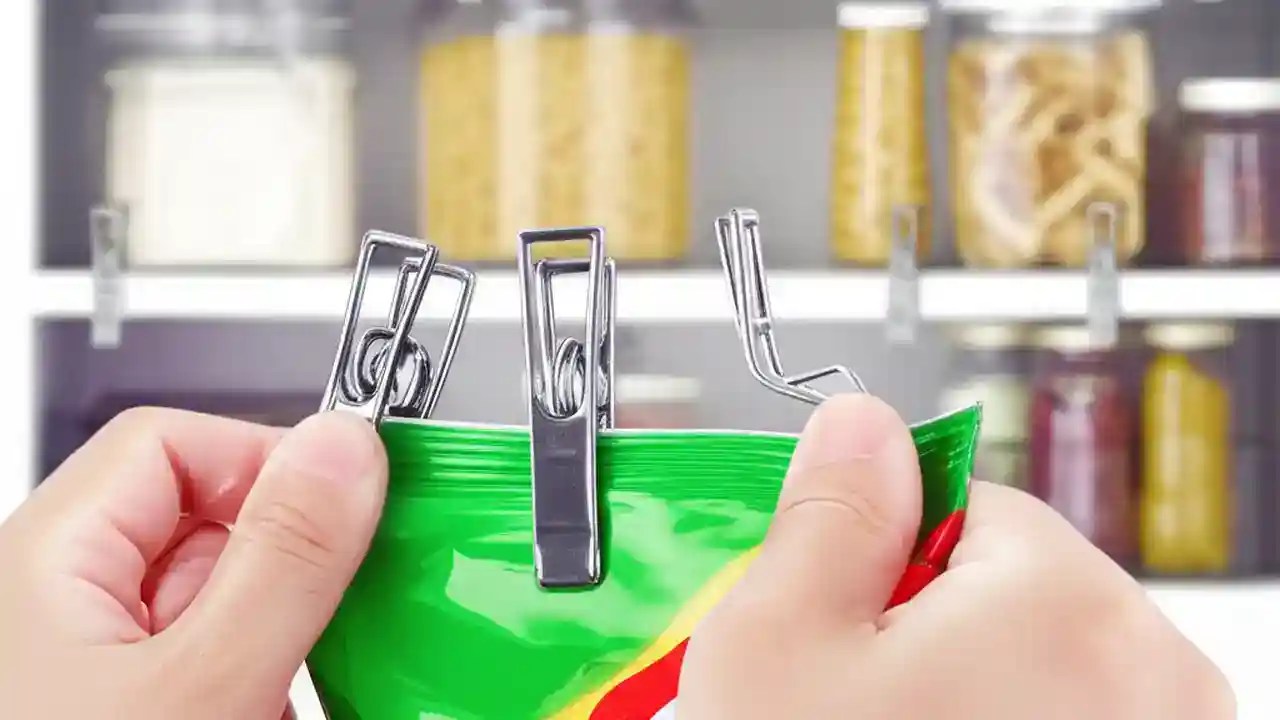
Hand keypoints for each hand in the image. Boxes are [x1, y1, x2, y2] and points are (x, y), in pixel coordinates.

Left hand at [0, 409, 386, 718]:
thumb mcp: (203, 683)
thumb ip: (281, 560)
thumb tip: (345, 447)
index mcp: (48, 560)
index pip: (175, 441)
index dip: (271, 463)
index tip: (348, 513)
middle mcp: (58, 604)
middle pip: (207, 528)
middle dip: (285, 578)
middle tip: (329, 626)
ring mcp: (89, 666)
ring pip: (216, 607)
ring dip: (277, 645)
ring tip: (282, 701)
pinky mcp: (120, 707)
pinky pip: (205, 668)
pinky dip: (251, 689)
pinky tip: (263, 716)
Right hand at [680, 395, 1234, 719]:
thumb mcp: (777, 649)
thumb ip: (828, 514)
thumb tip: (862, 424)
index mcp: (1063, 604)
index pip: (967, 505)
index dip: (879, 559)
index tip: (836, 620)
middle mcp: (1155, 681)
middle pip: (1015, 594)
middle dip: (926, 636)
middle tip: (848, 709)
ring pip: (1042, 676)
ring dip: (967, 702)